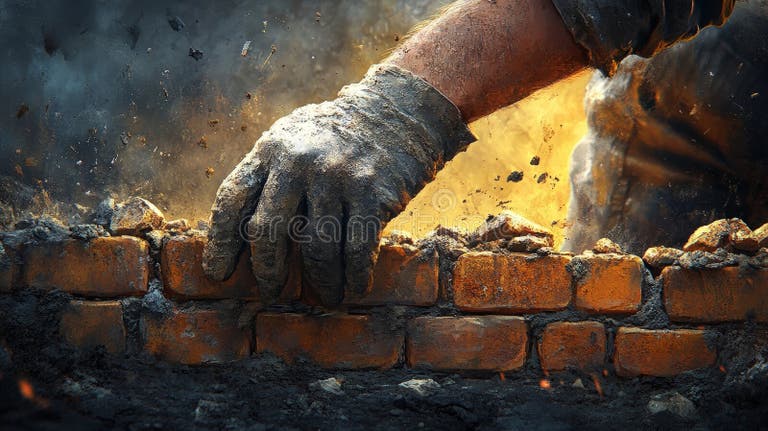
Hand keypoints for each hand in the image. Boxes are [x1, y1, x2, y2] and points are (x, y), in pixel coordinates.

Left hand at [203, 64, 473, 305]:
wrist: (398, 109)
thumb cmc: (338, 134)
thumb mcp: (294, 139)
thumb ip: (270, 175)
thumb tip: (245, 236)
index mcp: (272, 149)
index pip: (232, 200)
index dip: (220, 243)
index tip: (218, 273)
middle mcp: (299, 162)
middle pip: (268, 230)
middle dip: (267, 270)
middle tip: (272, 290)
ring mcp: (336, 177)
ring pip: (317, 247)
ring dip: (321, 280)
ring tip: (327, 295)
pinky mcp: (373, 192)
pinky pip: (357, 248)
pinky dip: (355, 274)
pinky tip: (354, 285)